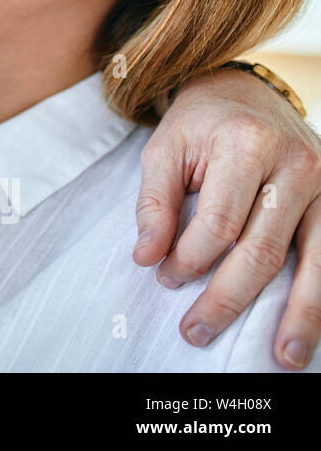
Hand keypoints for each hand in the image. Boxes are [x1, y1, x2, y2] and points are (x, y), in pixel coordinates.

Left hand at [135, 67, 320, 368]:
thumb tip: (146, 257)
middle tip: (196, 330)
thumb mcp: (163, 149)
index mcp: (246, 145)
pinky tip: (312, 329)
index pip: (219, 224)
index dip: (189, 259)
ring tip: (283, 358)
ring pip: (314, 262)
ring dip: (298, 316)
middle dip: (228, 298)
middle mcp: (296, 164)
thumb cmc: (199, 125)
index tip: (165, 278)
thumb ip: (153, 203)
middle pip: (263, 250)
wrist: (245, 92)